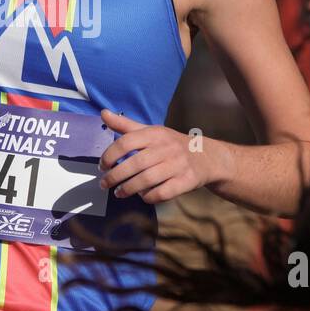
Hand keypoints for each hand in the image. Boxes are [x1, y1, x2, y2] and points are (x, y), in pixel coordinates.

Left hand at [97, 109, 214, 204]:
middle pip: (135, 164)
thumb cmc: (171, 144)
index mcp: (155, 133)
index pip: (127, 142)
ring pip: (147, 180)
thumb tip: (103, 113)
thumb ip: (126, 125)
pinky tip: (142, 196)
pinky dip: (149, 197)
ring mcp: (177, 165)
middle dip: (115, 176)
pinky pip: (163, 193)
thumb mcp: (151, 131)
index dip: (110, 155)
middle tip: (105, 183)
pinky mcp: (186, 181)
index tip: (102, 165)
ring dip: (128, 188)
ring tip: (118, 192)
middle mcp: (166, 148)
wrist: (207, 157)